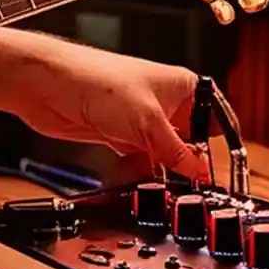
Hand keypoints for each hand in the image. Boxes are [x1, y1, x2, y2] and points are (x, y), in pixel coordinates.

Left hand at [15, 41, 210, 179]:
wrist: (50, 86)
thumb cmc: (98, 81)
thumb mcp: (148, 123)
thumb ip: (176, 151)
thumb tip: (198, 171)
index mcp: (182, 87)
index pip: (214, 117)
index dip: (218, 144)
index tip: (216, 170)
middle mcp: (165, 103)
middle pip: (190, 140)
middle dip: (190, 162)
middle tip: (191, 186)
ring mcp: (142, 120)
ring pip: (165, 153)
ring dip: (165, 170)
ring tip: (168, 187)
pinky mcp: (120, 135)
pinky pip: (142, 159)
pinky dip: (143, 171)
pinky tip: (145, 181)